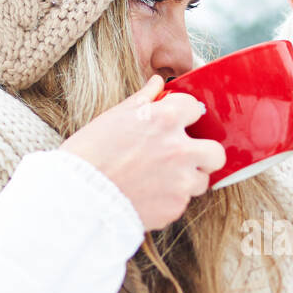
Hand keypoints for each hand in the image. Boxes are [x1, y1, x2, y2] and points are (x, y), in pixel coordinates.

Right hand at [58, 75, 226, 230]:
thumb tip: (158, 84)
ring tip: (160, 179)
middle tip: (185, 156)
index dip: (183, 114)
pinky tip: (147, 195)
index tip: (175, 122)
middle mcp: (180, 149)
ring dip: (188, 179)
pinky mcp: (175, 208)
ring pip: (203, 181)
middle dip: (204, 153)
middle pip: (216, 152)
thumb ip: (143, 100)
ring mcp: (181, 182)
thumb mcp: (113, 117)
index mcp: (165, 119)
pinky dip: (170, 199)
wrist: (76, 197)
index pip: (194, 107)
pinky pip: (182, 202)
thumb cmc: (90, 153)